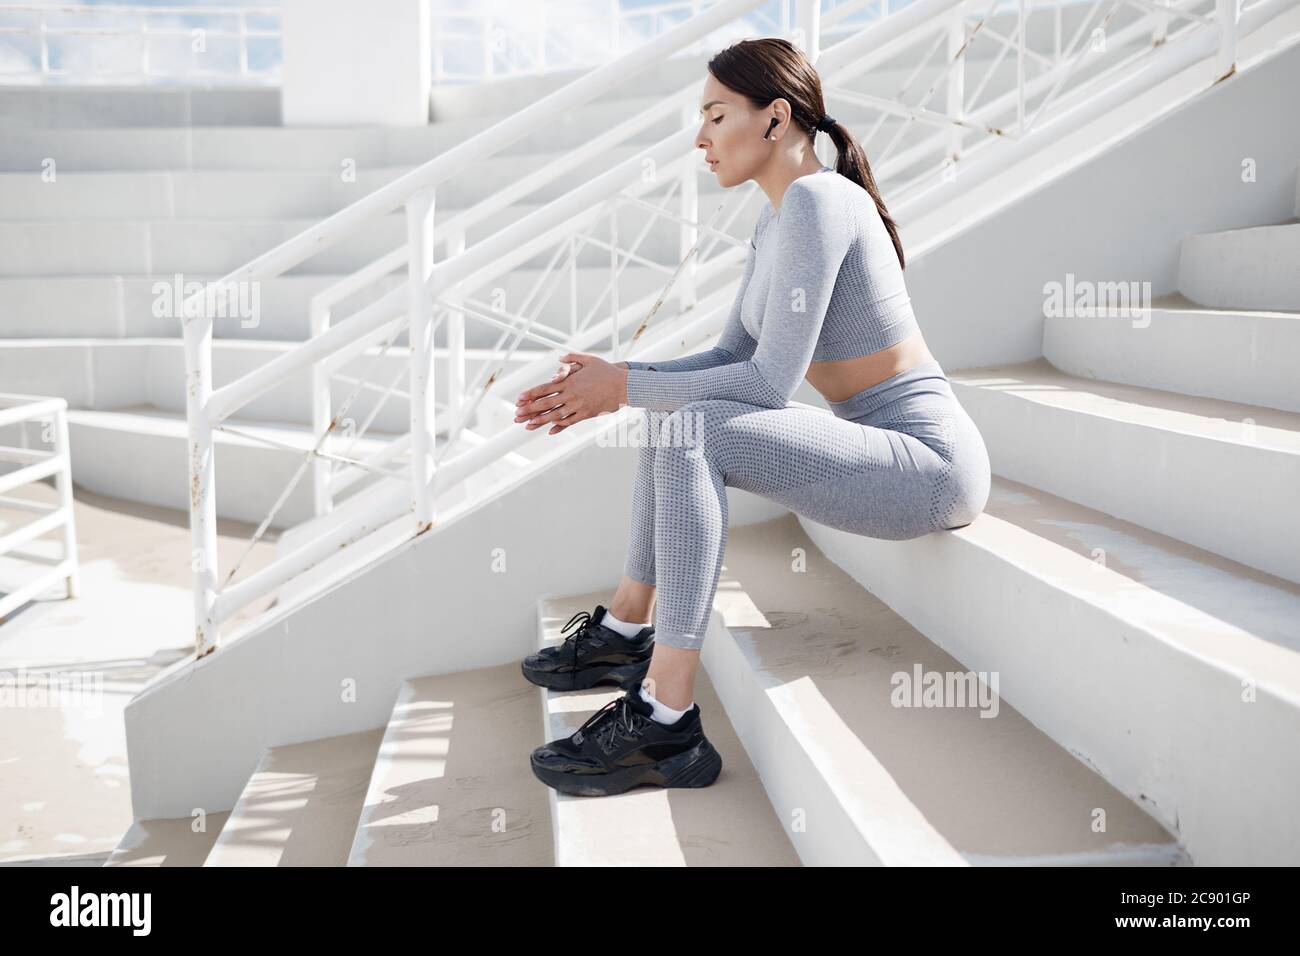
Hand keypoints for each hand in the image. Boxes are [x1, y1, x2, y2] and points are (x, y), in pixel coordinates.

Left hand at [514, 352, 628, 435]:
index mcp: (569, 381)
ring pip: (556, 414)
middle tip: (517, 415)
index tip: (519, 399)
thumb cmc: (607, 371)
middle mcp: (571, 394)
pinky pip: (571, 421)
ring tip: (528, 425)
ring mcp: (579, 405)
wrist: (624, 385)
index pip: (545, 388)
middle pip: (546, 403)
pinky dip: (560, 426)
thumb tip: (560, 359)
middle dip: (530, 409)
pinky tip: (550, 430)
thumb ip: (573, 359)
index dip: (531, 394)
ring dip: (541, 420)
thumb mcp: (590, 359)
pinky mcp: (587, 413)